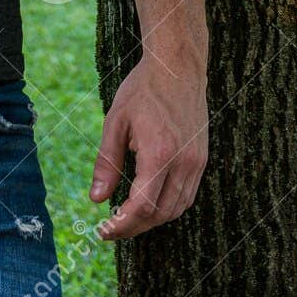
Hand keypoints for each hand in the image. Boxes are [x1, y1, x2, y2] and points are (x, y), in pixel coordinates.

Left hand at [89, 55, 207, 238]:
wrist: (178, 66)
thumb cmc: (143, 89)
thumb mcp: (116, 121)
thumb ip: (106, 162)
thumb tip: (96, 199)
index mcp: (159, 153)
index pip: (142, 206)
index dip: (122, 225)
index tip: (104, 231)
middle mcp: (183, 163)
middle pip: (160, 214)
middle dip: (134, 227)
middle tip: (111, 229)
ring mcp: (196, 162)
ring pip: (177, 209)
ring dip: (152, 220)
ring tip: (128, 219)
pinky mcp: (201, 159)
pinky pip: (187, 196)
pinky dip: (168, 208)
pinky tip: (151, 204)